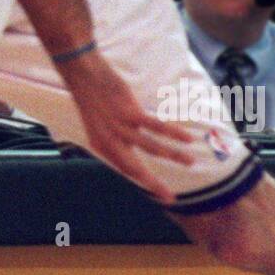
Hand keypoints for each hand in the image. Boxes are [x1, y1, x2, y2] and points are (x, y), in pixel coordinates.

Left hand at [64, 57, 194, 204]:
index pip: (125, 170)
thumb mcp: (101, 124)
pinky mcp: (129, 114)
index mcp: (102, 147)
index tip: (157, 192)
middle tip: (170, 198)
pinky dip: (173, 133)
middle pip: (136, 169)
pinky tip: (187, 139)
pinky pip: (156, 127)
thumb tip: (135, 144)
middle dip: (154, 184)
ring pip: (152, 148)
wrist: (84, 76)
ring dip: (174, 156)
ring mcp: (120, 128)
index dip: (142, 182)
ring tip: (191, 162)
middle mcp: (110, 142)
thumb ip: (118, 137)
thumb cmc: (95, 98)